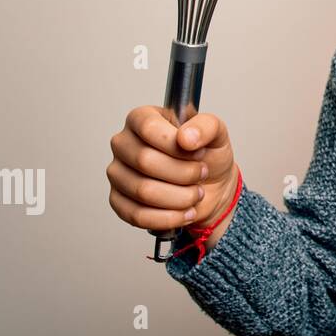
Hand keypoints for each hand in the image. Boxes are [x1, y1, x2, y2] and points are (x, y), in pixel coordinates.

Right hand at [106, 105, 238, 235]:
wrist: (212, 186)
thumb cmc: (208, 155)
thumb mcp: (217, 133)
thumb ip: (206, 126)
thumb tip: (186, 137)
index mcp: (142, 118)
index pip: (148, 128)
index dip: (177, 145)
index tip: (199, 151)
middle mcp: (124, 144)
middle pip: (144, 161)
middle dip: (183, 173)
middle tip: (201, 173)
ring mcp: (117, 173)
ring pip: (143, 191)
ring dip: (180, 197)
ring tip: (195, 193)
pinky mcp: (118, 201)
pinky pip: (137, 215)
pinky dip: (169, 217)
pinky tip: (185, 212)